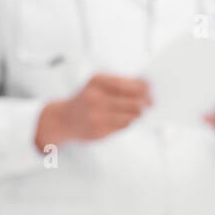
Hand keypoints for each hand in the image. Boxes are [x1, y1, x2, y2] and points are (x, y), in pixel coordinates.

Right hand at [34, 73, 150, 148]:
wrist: (62, 119)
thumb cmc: (85, 99)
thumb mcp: (97, 84)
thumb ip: (120, 83)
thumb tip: (146, 85)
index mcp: (97, 82)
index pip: (127, 85)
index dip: (143, 87)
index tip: (152, 88)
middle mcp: (95, 98)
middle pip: (133, 102)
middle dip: (145, 102)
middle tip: (151, 103)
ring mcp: (97, 116)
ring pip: (131, 116)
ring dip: (139, 114)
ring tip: (140, 111)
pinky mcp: (99, 132)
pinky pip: (124, 127)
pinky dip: (129, 122)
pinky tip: (128, 119)